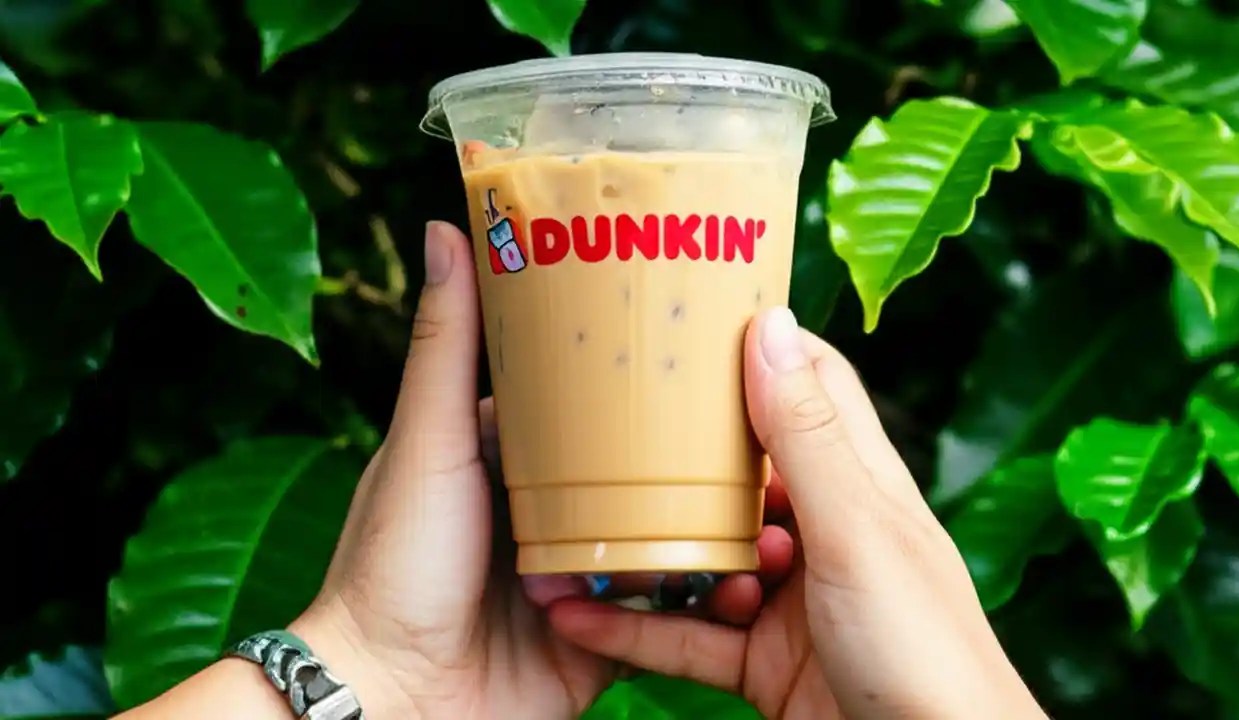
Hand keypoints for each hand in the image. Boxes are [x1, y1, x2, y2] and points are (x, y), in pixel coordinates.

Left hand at [287, 221, 770, 718]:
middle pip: (636, 454)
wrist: (403, 701)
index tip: (695, 314)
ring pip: (667, 524)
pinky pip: (670, 599)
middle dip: (694, 433)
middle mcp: (552, 503)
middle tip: (763, 396)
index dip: (633, 356)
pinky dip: (709, 582)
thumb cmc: (397, 564)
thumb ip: (445, 347)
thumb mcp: (428, 440)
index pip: (582, 389)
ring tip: (777, 477)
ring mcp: (584, 568)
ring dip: (717, 509)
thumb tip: (447, 228)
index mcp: (509, 450)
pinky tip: (759, 555)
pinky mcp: (610, 628)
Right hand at [547, 308, 1048, 718]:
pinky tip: (573, 616)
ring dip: (642, 543)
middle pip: (739, 467)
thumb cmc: (925, 651)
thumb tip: (769, 325)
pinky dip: (630, 627)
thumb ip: (807, 437)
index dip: (756, 346)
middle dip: (674, 446)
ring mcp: (789, 599)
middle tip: (597, 410)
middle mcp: (823, 531)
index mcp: (858, 483)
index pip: (808, 386)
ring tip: (568, 521)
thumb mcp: (856, 532)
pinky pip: (682, 637)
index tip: (686, 314)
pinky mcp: (760, 663)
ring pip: (700, 553)